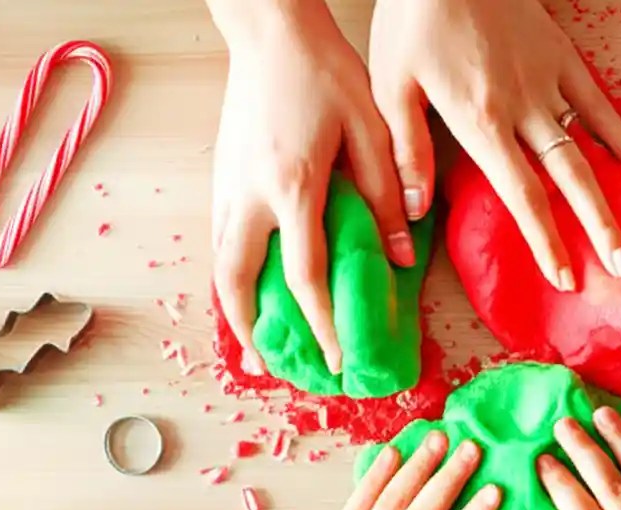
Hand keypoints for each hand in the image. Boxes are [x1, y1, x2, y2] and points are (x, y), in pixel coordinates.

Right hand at [210, 2, 408, 374]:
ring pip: (219, 263)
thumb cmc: (323, 72)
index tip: (337, 358)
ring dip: (234, 306)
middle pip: (237, 282)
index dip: (321, 323)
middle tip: (270, 364)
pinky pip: (219, 239)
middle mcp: (249, 195)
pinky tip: (245, 284)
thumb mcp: (369, 130)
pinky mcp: (219, 175)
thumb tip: (401, 256)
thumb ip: (386, 195)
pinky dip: (228, 272)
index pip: (304, 274)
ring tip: (253, 336)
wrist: (269, 31)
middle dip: (252, 329)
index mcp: (292, 186)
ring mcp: (226, 186)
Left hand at [369, 0, 620, 290]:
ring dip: (617, 191)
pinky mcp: (562, 57)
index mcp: (480, 121)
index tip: (566, 276)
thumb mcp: (391, 86)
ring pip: (590, 145)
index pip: (521, 194)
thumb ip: (407, 151)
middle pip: (568, 179)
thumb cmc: (412, 21)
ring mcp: (548, 81)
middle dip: (597, 227)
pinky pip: (598, 102)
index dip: (546, 240)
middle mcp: (523, 108)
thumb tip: (413, 212)